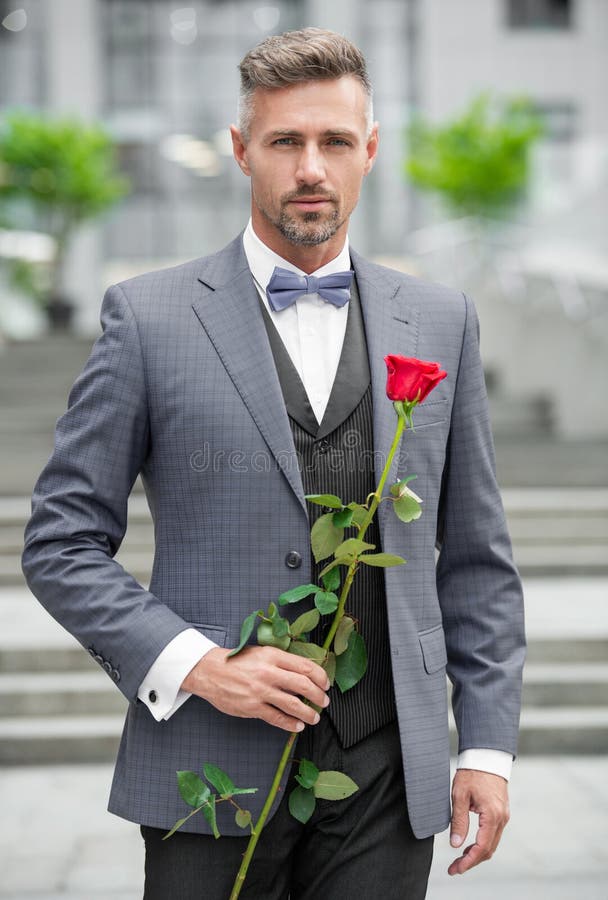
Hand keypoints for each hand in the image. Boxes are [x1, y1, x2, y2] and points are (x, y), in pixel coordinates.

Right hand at [181, 646, 329, 732]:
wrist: (210, 671)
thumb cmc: (236, 662)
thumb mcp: (261, 653)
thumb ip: (282, 661)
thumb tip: (306, 671)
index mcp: (273, 656)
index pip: (305, 666)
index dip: (321, 677)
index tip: (326, 684)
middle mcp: (269, 673)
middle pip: (304, 685)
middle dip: (319, 696)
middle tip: (324, 701)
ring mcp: (261, 691)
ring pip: (293, 704)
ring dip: (308, 713)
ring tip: (314, 717)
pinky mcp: (252, 707)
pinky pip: (277, 718)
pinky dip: (290, 724)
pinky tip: (297, 726)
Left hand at [448, 769, 509, 875]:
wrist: (486, 756)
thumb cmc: (472, 773)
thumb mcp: (460, 796)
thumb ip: (459, 821)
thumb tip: (455, 845)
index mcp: (492, 816)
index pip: (481, 848)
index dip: (468, 861)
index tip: (456, 869)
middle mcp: (501, 818)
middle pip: (488, 850)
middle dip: (471, 861)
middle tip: (454, 868)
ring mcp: (503, 816)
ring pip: (491, 843)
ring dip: (476, 854)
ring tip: (459, 859)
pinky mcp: (501, 812)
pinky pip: (493, 834)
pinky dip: (482, 844)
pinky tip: (469, 845)